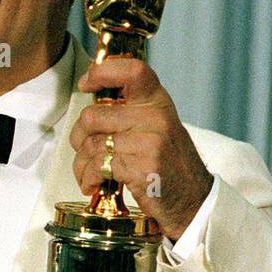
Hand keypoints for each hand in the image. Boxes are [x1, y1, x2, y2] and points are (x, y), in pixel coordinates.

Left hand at [70, 58, 213, 239]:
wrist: (193, 200)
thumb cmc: (168, 163)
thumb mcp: (157, 126)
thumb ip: (131, 110)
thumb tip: (92, 94)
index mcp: (158, 102)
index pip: (132, 71)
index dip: (101, 72)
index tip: (86, 84)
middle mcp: (155, 118)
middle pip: (92, 116)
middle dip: (78, 137)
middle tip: (84, 150)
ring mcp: (149, 142)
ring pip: (90, 144)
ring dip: (82, 163)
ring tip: (89, 173)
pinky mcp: (140, 168)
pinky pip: (97, 166)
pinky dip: (89, 178)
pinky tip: (94, 184)